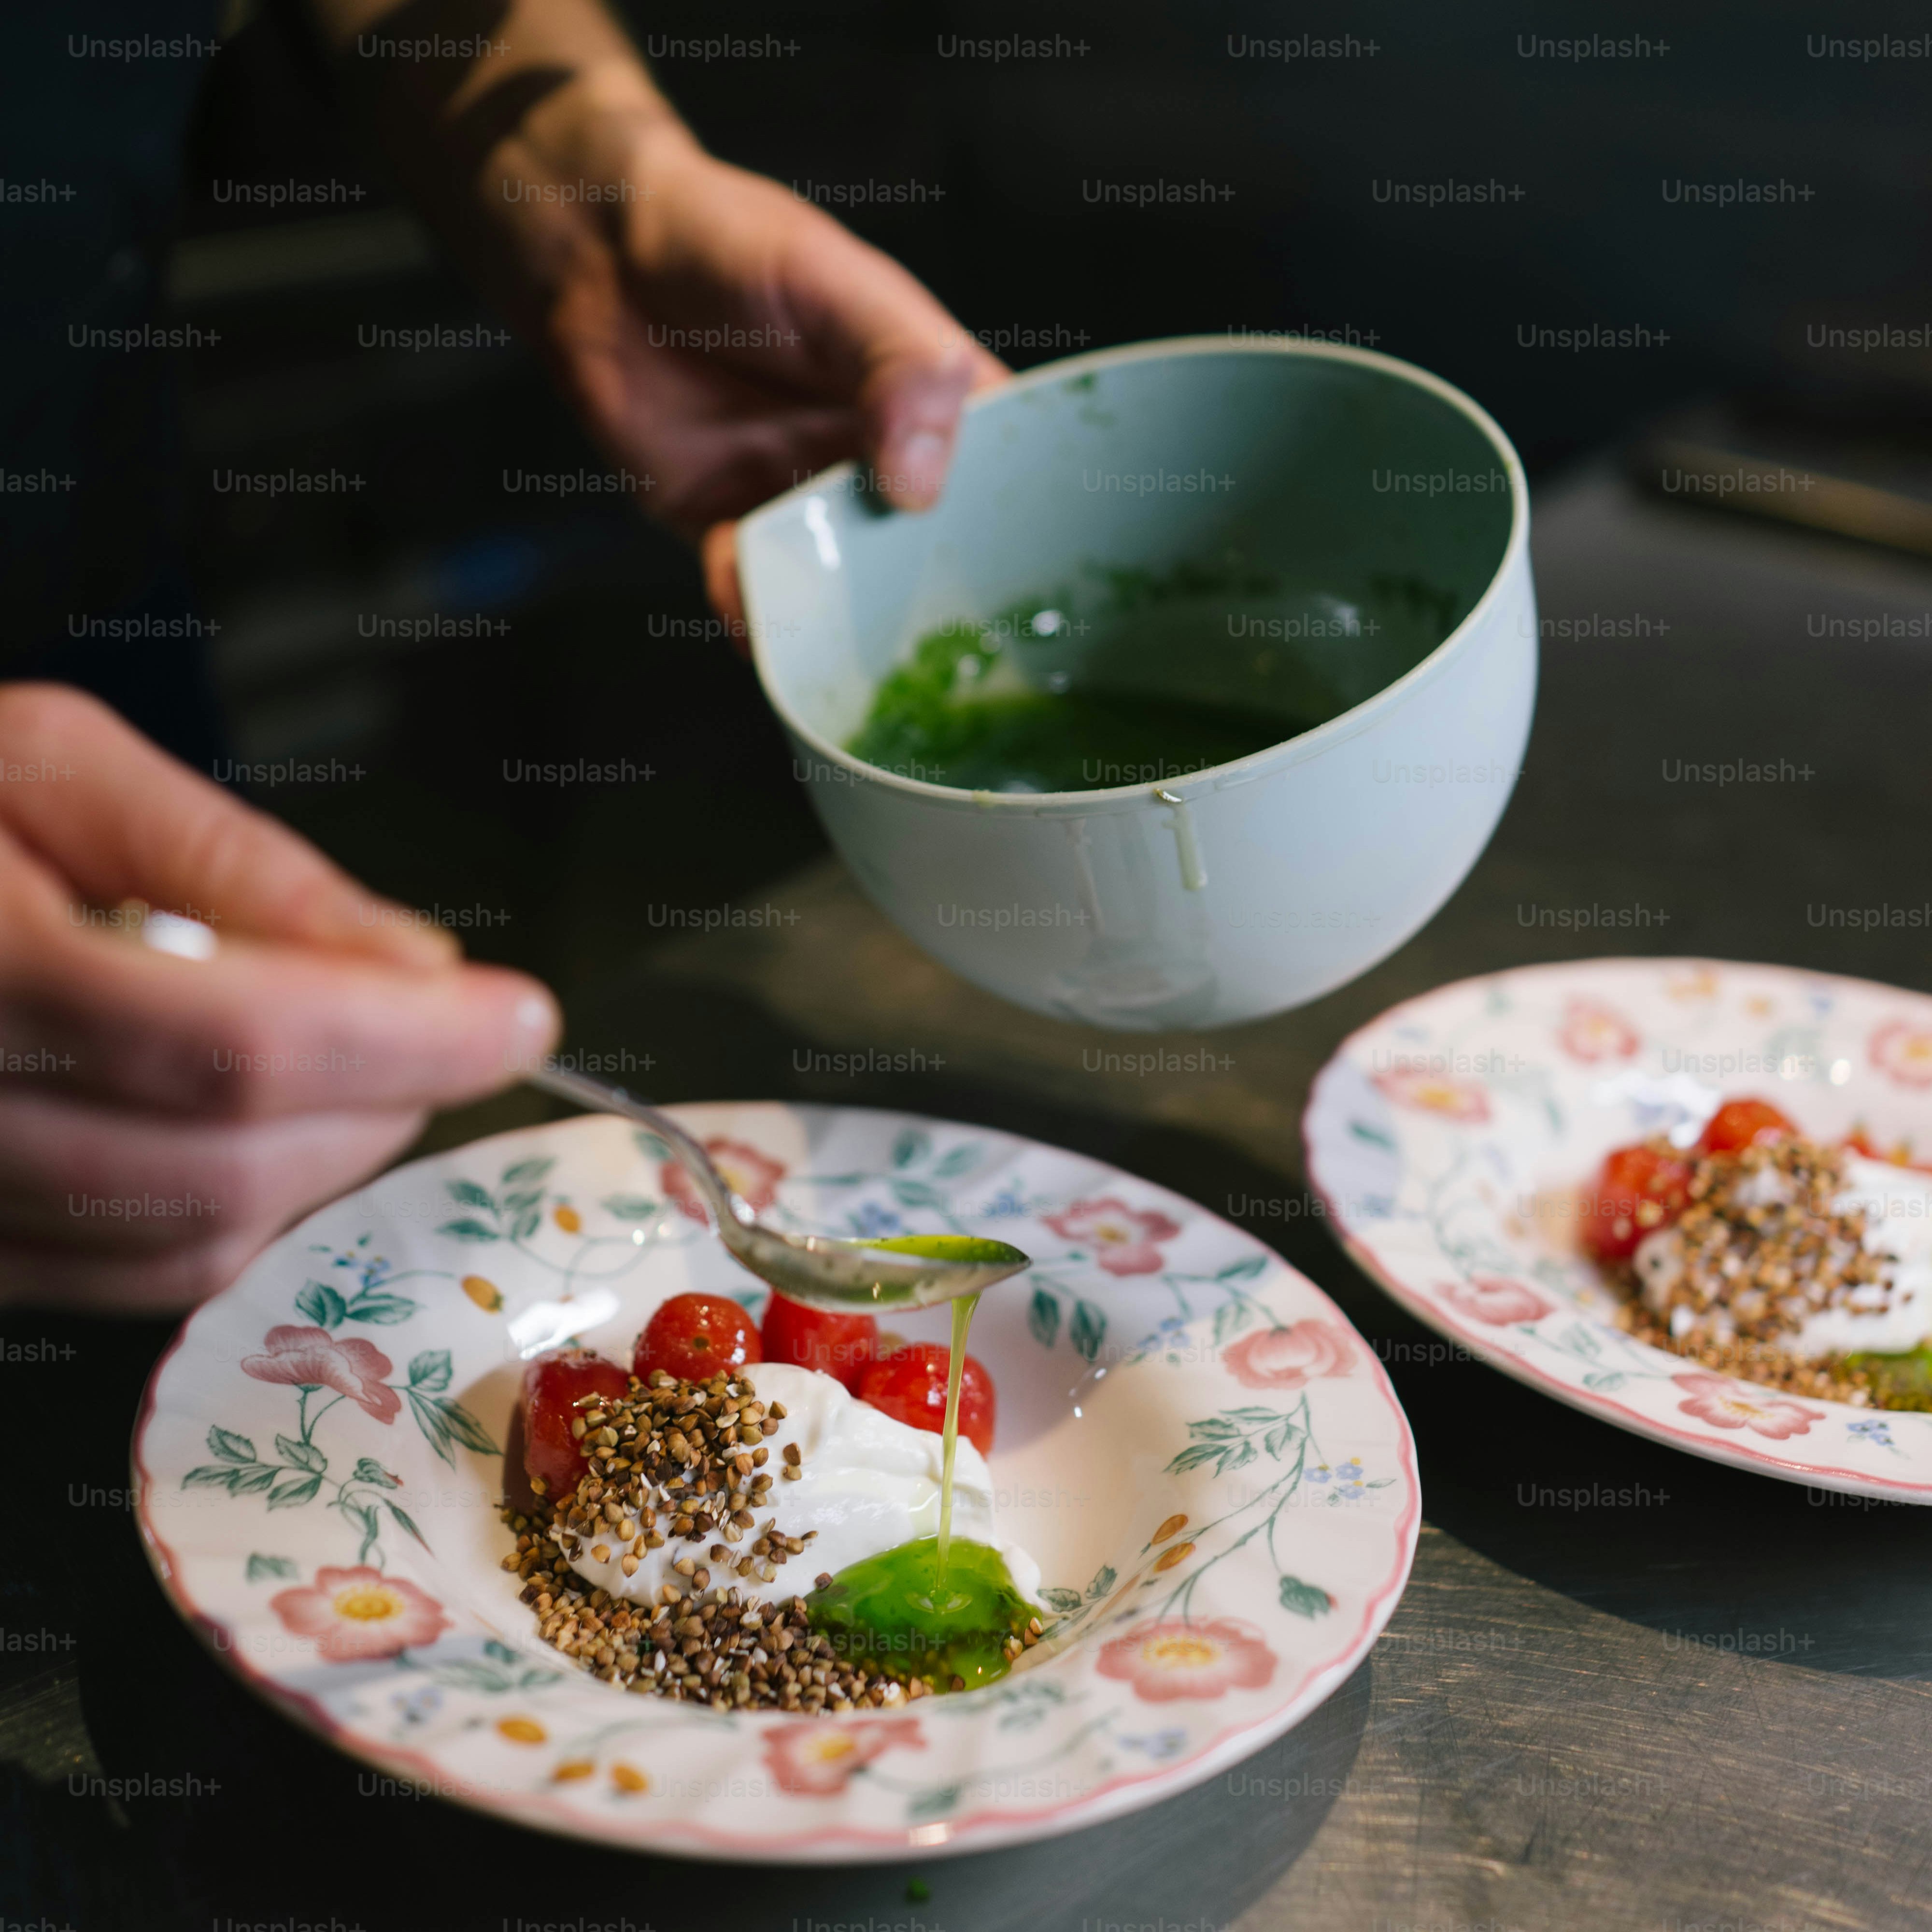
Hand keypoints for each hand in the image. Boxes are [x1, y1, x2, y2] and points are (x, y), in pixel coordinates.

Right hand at [0, 685, 560, 1310]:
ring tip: (366, 1065)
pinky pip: (123, 1278)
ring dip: (324, 1164)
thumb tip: (414, 964)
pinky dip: (237, 1214)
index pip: (231, 1041)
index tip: (522, 1014)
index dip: (405, 1040)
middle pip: (222, 1165)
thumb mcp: (54, 765)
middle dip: (382, 1104)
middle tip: (452, 1027)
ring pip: (185, 1245)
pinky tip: (267, 1123)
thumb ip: (238, 866)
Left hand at [319, 0, 1005, 624]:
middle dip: (945, 600)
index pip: (1008, 467)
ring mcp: (813, 505)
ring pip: (853, 588)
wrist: (596, 265)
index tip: (1056, 582)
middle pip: (938, 550)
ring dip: (853, 625)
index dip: (1034, 524)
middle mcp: (881, 461)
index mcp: (929, 396)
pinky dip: (757, 615)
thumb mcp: (827, 277)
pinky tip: (755, 623)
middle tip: (958, 651)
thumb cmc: (725, 245)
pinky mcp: (740, 533)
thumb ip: (894, 362)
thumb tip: (925, 480)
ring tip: (863, 663)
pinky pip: (759, 594)